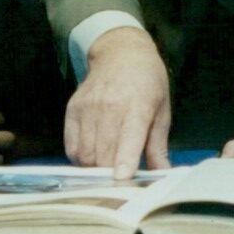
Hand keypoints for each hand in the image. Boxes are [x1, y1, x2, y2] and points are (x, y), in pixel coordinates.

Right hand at [65, 27, 171, 178]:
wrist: (121, 53)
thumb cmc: (147, 84)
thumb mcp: (161, 111)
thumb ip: (158, 146)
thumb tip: (162, 176)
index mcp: (138, 106)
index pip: (129, 139)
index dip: (124, 163)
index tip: (122, 180)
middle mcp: (110, 106)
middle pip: (104, 154)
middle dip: (111, 174)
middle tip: (119, 181)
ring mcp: (88, 108)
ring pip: (86, 154)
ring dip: (96, 169)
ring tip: (106, 167)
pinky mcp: (72, 109)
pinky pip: (71, 147)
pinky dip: (80, 159)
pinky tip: (92, 156)